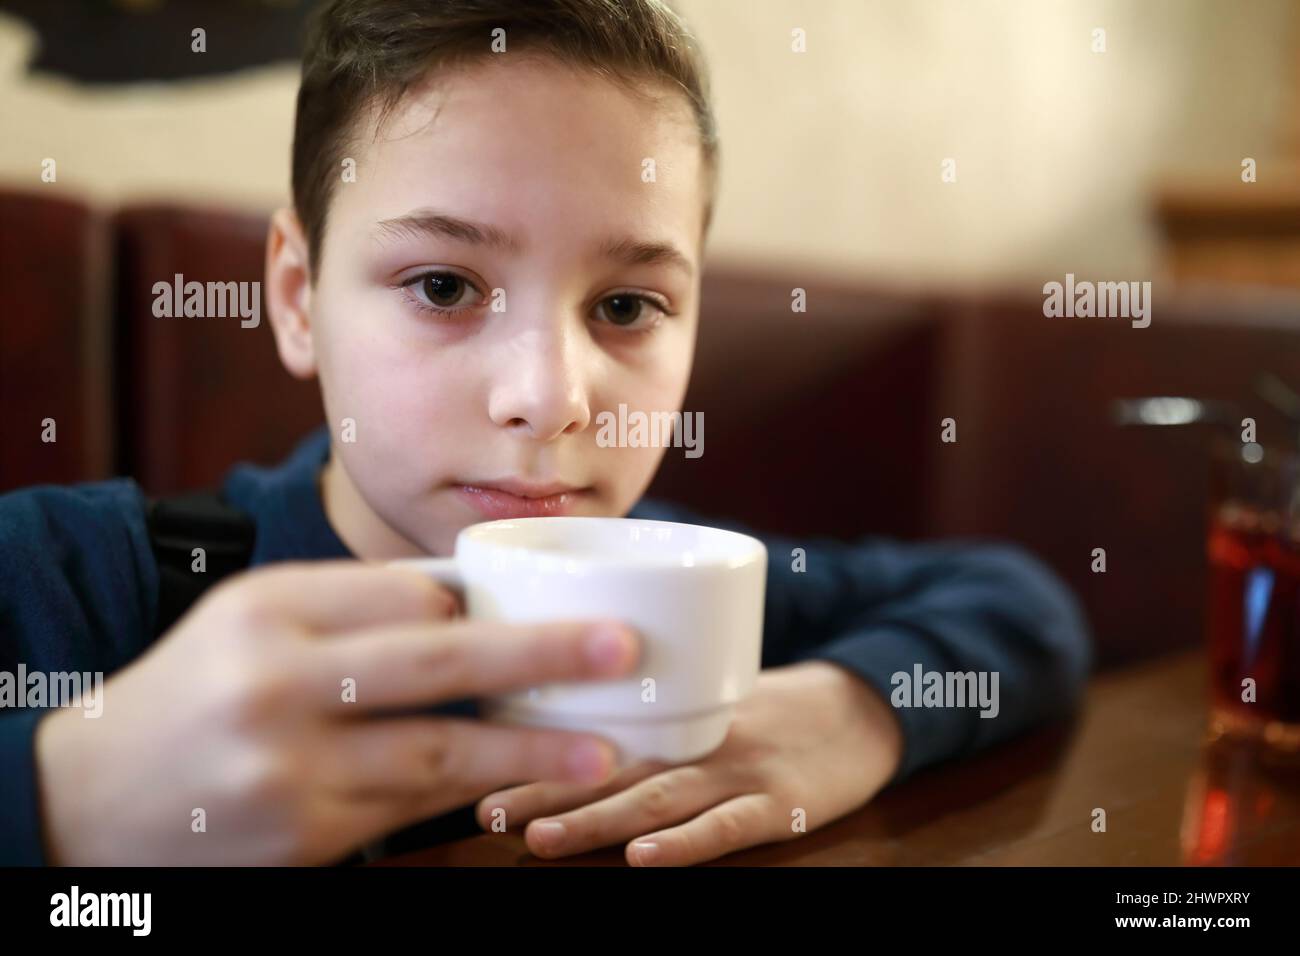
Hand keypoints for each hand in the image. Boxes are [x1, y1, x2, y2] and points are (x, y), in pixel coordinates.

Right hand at [35, 561, 638, 864]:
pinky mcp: (300, 838)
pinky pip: (407, 812)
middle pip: (436, 660)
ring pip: (437, 754)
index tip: (548, 605)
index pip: (406, 592)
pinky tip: (520, 795)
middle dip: (541, 654)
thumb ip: (351, 604)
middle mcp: (278, 682)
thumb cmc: (195, 692)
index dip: (482, 604)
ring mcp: (289, 767)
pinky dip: (470, 799)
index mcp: (271, 609)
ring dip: (530, 754)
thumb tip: (470, 599)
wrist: (90, 803)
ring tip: (605, 752)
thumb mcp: (252, 621)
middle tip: (620, 648)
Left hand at [474, 659, 903, 865]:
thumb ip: (653, 726)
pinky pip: (727, 826)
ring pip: (656, 797)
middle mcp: (695, 744)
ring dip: (595, 820)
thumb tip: (573, 742)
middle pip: (611, 770)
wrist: (862, 706)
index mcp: (673, 724)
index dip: (533, 758)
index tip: (474, 771)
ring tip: (539, 839)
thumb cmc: (773, 714)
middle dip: (545, 793)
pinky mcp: (779, 802)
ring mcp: (737, 772)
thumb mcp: (709, 707)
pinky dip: (686, 844)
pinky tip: (646, 859)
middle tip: (485, 812)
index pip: (593, 738)